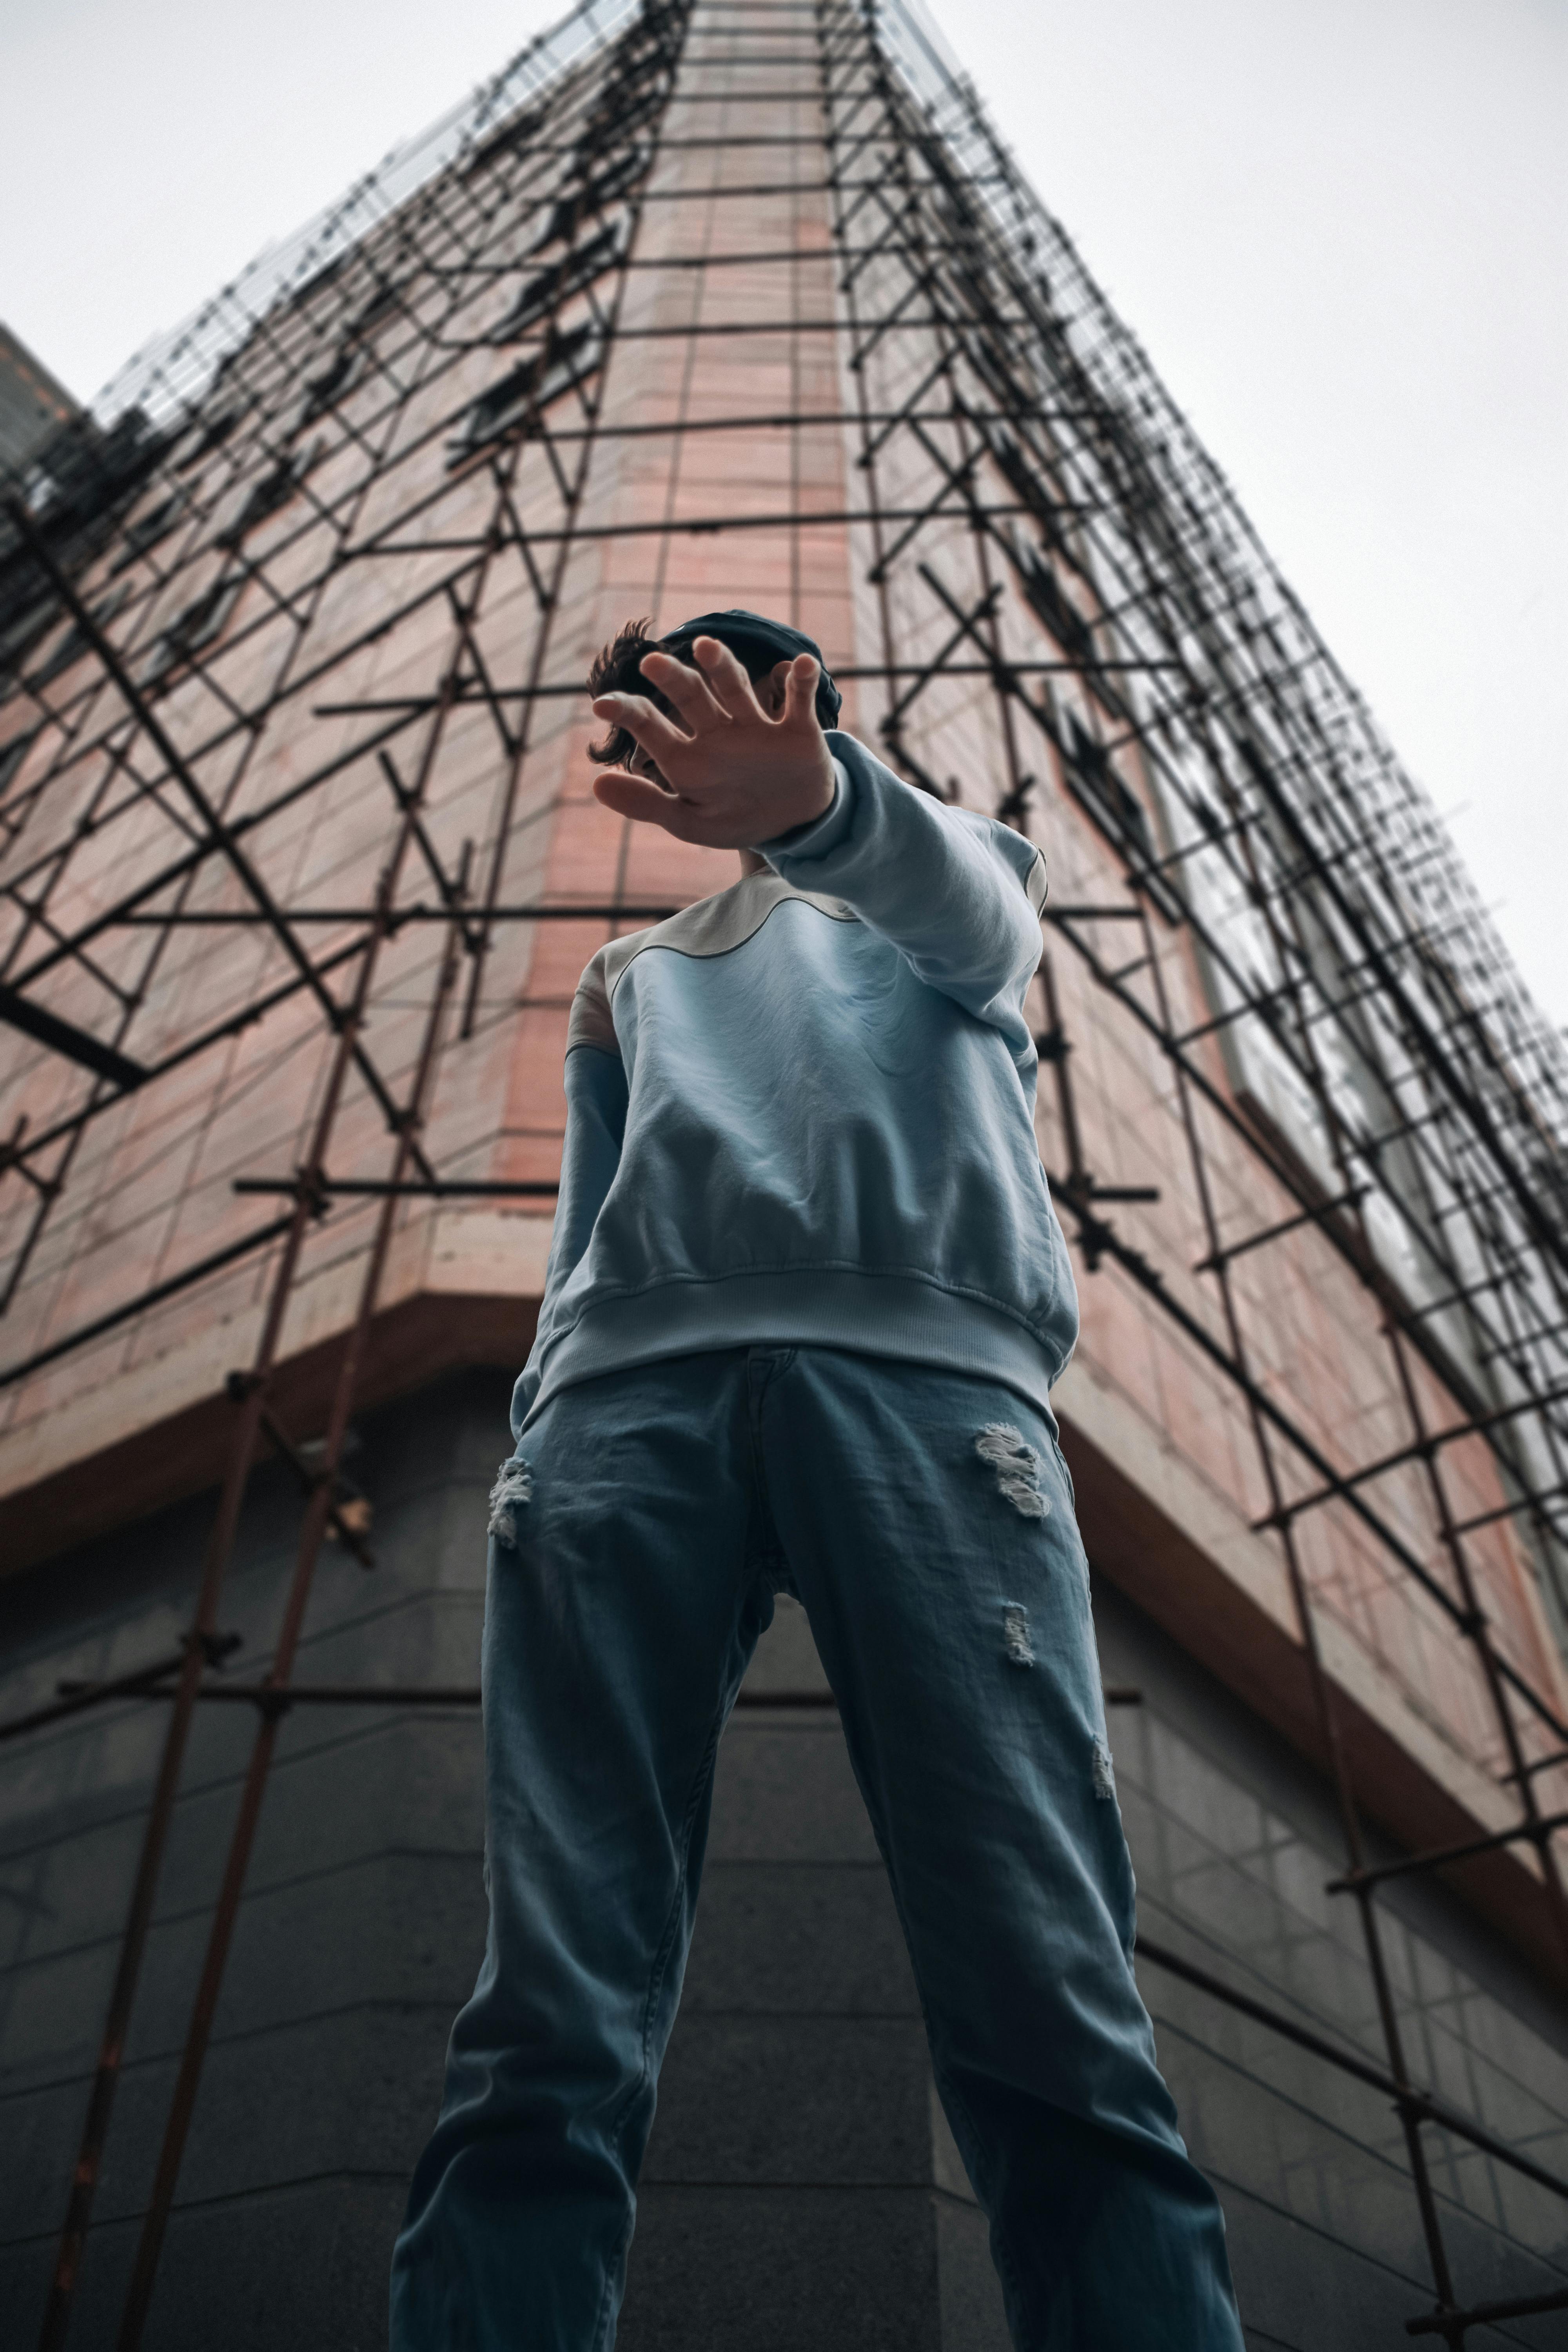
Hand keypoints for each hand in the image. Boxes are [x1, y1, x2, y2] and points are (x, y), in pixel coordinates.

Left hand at [590, 635, 834, 847]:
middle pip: (691, 697)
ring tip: (704, 646)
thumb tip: (597, 784)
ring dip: (721, 666)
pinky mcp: (797, 730)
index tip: (601, 705)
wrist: (792, 825)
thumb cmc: (735, 819)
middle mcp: (718, 732)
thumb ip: (647, 805)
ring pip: (735, 688)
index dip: (627, 712)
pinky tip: (801, 664)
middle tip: (651, 663)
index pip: (650, 724)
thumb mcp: (689, 822)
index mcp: (688, 756)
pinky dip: (800, 681)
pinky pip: (798, 700)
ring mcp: (757, 728)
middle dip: (672, 679)